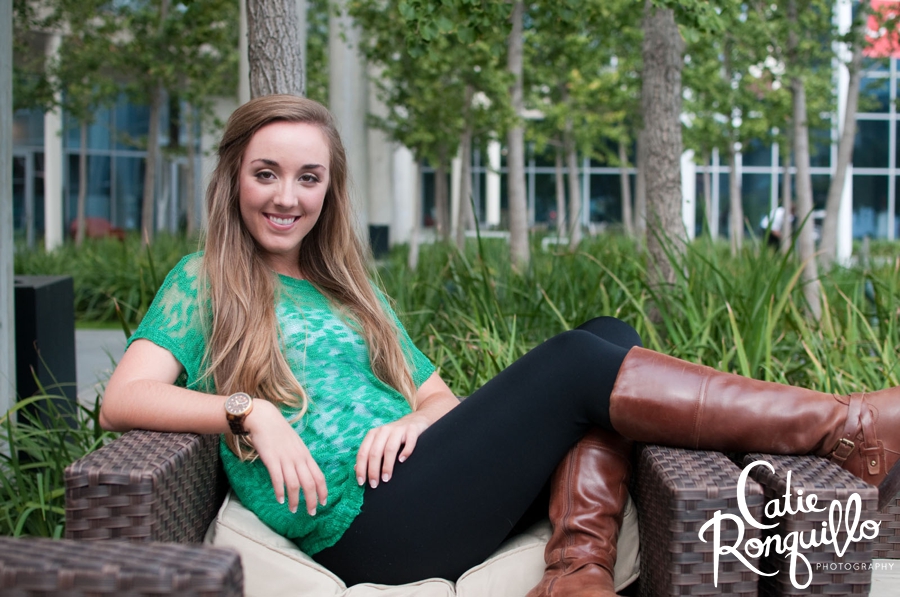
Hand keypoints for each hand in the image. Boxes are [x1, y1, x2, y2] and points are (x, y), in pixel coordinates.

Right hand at [244, 400, 327, 515]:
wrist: (265, 419)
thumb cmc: (280, 433)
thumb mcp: (296, 445)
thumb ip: (301, 459)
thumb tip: (306, 474)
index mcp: (306, 455)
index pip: (319, 476)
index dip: (323, 491)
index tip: (323, 503)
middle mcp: (298, 459)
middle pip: (309, 484)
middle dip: (311, 501)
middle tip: (311, 513)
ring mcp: (285, 459)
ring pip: (294, 484)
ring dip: (295, 500)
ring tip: (294, 510)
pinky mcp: (272, 460)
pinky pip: (278, 479)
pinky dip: (280, 491)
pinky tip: (280, 500)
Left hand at [355, 412, 430, 487]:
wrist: (415, 420)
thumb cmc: (395, 436)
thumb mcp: (380, 442)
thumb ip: (369, 454)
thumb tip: (356, 468)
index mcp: (373, 434)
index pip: (363, 452)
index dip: (361, 468)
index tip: (362, 483)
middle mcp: (384, 430)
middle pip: (375, 452)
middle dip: (373, 470)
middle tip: (374, 484)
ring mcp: (398, 429)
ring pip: (390, 448)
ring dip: (387, 465)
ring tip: (386, 478)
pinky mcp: (412, 429)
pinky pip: (409, 441)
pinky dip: (406, 451)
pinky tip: (402, 460)